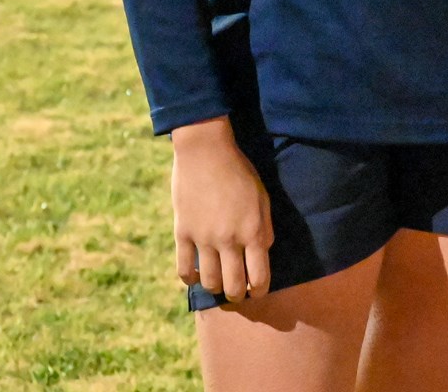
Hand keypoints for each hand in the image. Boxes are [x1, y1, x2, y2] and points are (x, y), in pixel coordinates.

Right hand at [171, 116, 273, 301]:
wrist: (206, 152)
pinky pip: (184, 269)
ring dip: (215, 288)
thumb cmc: (240, 172)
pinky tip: (197, 275)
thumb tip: (262, 253)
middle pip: (232, 287)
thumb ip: (264, 228)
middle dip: (237, 295)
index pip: (259, 277)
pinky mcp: (182, 234)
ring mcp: (203, 239)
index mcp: (252, 231)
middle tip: (237, 292)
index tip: (257, 291)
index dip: (259, 291)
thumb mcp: (262, 197)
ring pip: (209, 283)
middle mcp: (228, 240)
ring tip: (219, 283)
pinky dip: (191, 279)